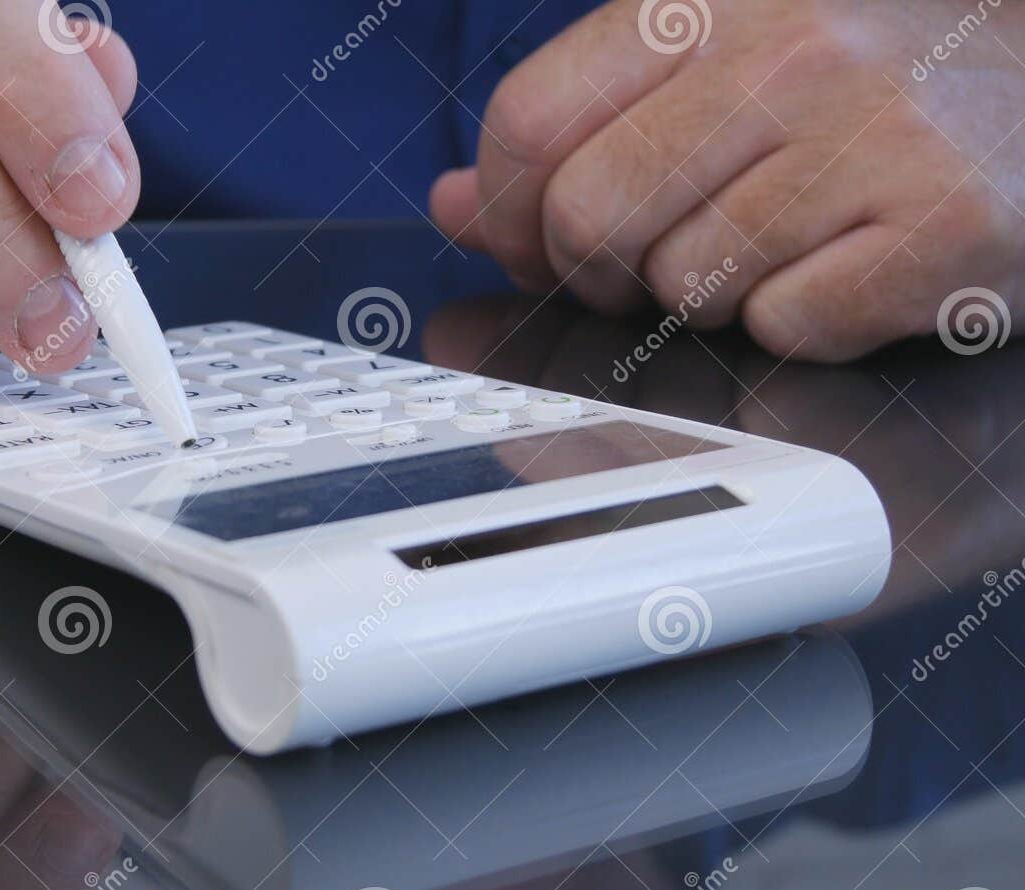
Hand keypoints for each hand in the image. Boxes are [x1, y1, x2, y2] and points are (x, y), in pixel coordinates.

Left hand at [430, 0, 1024, 359]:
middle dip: (597, 269)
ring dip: (708, 295)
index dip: (508, 211)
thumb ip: (578, 126)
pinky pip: (789, 327)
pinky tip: (848, 267)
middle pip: (587, 218)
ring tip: (778, 241)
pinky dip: (803, 324)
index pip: (528, 123)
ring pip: (684, 287)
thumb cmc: (869, 73)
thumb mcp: (714, 60)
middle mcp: (792, 50)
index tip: (533, 239)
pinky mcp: (946, 228)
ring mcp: (876, 136)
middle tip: (650, 262)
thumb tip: (454, 206)